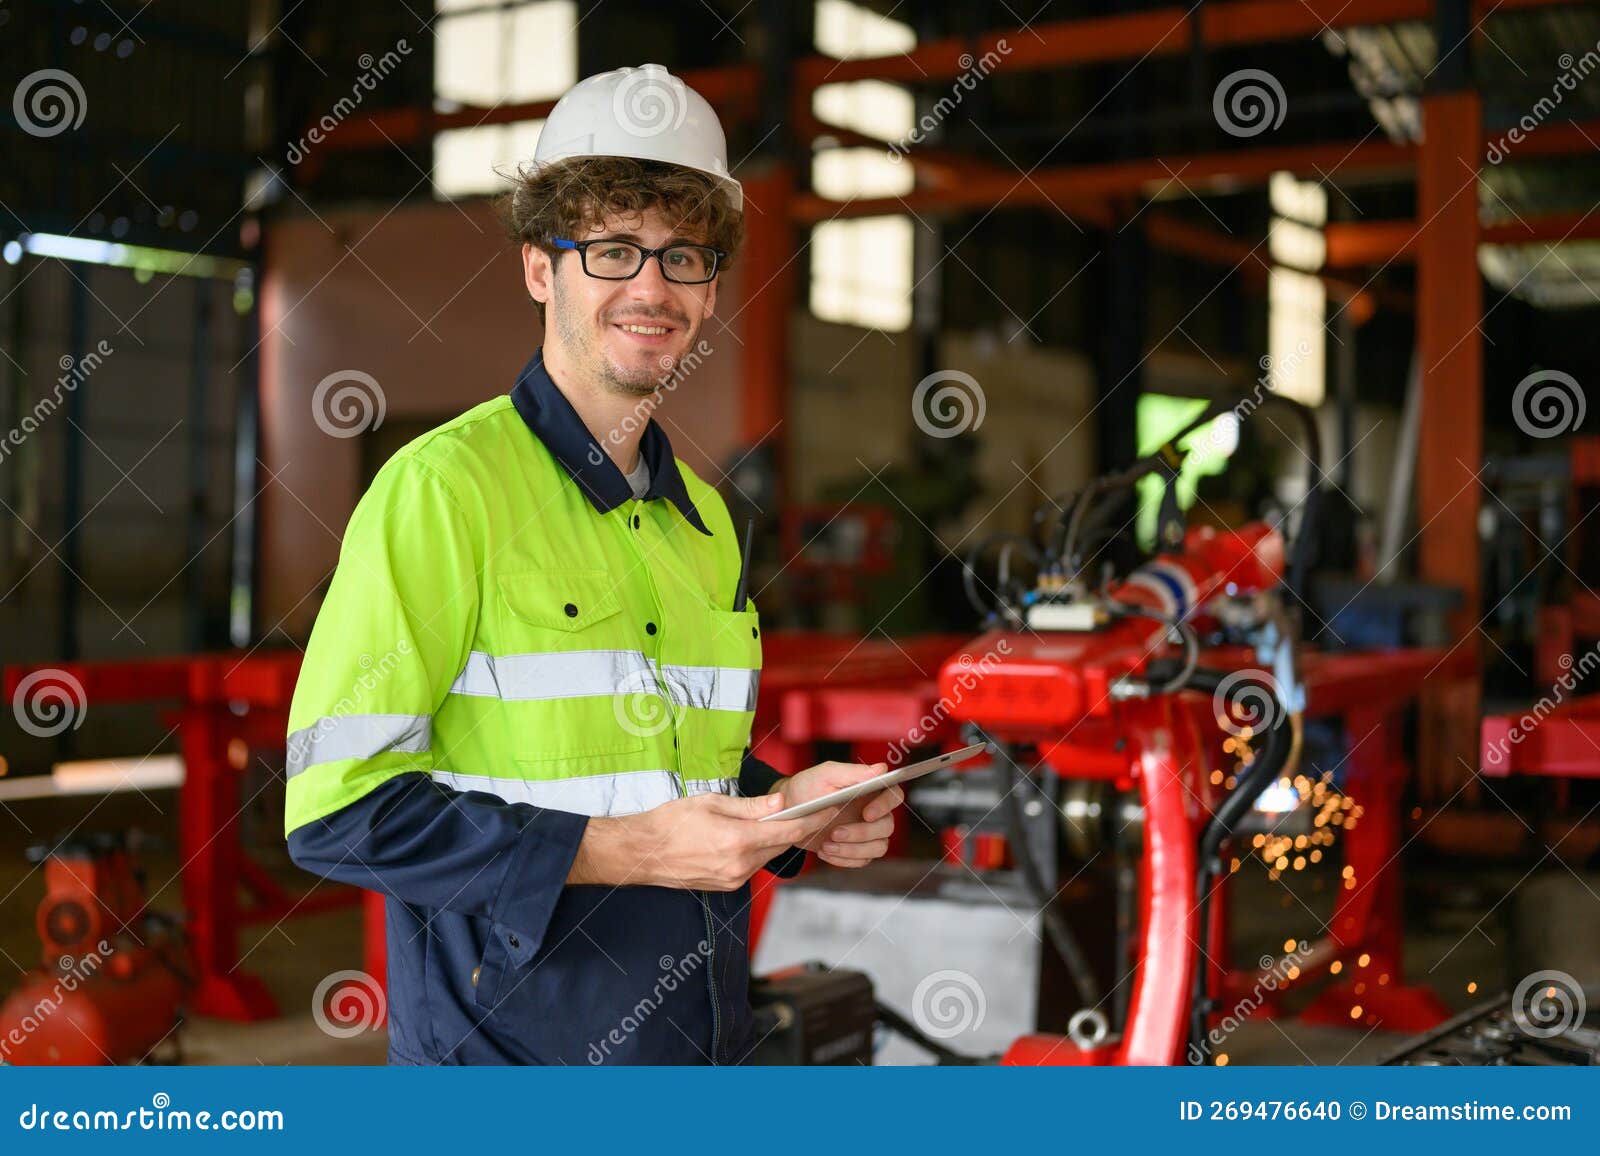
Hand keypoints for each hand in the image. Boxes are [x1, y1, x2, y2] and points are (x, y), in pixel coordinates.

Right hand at [570, 792, 811, 890]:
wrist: (642, 853)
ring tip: (787, 820)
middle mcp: (739, 864)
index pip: (789, 831)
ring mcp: (733, 878)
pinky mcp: (727, 885)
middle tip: (815, 810)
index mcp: (738, 840)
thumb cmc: (670, 822)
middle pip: (783, 845)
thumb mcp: (711, 803)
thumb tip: (781, 803)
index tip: (830, 808)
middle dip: (799, 828)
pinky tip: (757, 836)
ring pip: (769, 855)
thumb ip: (750, 806)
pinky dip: (761, 850)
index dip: (813, 820)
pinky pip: (753, 865)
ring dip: (779, 839)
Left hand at [772, 760, 903, 868]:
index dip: (885, 806)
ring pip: (878, 847)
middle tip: (835, 832)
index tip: (866, 814)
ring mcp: (867, 833)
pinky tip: (825, 850)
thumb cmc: (807, 788)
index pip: (894, 795)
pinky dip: (844, 859)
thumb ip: (853, 772)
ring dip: (853, 849)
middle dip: (861, 833)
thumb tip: (881, 768)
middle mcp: (873, 812)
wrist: (789, 812)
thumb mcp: (825, 775)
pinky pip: (862, 860)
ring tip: (827, 843)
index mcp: (870, 790)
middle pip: (887, 826)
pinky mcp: (857, 850)